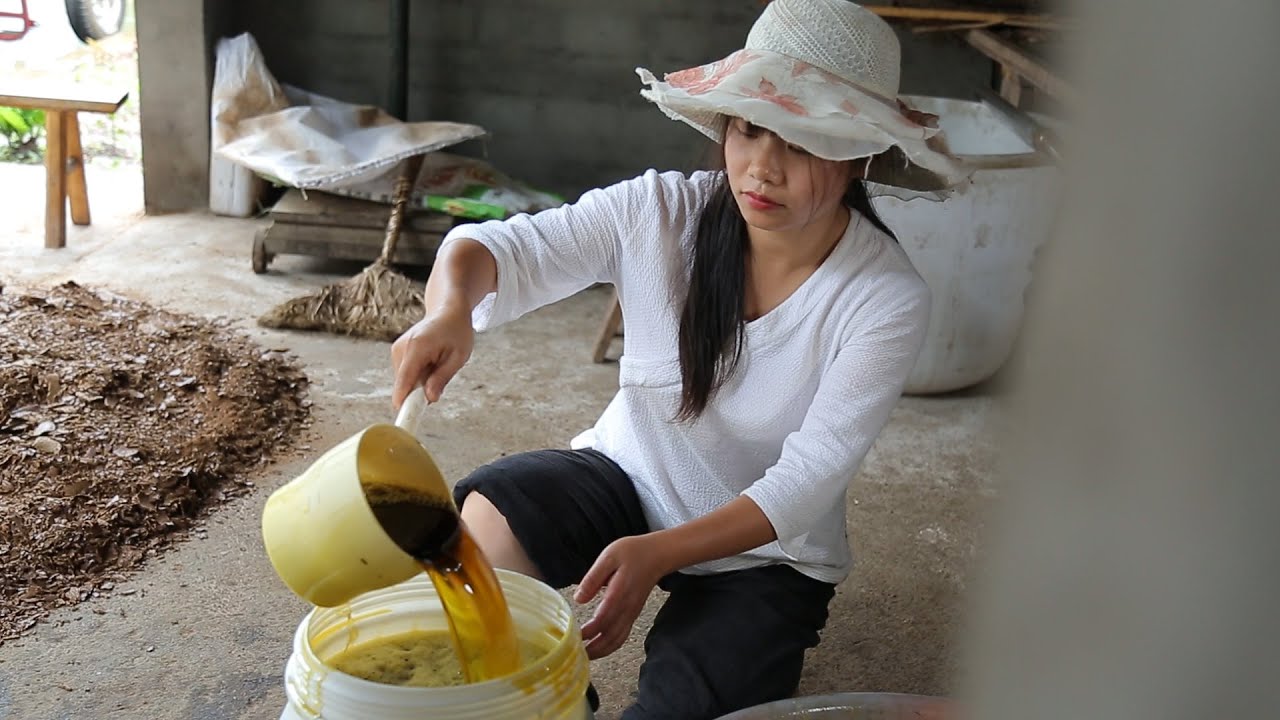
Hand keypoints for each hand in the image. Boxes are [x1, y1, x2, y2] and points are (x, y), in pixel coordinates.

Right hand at [390, 303, 474, 408]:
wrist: (447, 310)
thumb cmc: (456, 331)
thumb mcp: (458, 357)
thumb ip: (442, 378)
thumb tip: (429, 399)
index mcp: (417, 347)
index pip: (405, 381)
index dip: (404, 402)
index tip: (405, 418)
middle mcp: (401, 348)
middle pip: (404, 385)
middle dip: (420, 390)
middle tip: (441, 374)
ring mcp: (397, 350)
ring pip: (405, 382)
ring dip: (421, 382)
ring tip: (437, 363)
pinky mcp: (397, 353)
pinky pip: (406, 375)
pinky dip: (418, 375)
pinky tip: (430, 361)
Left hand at [575, 534, 670, 659]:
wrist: (658, 555)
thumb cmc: (633, 552)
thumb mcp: (609, 557)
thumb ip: (593, 578)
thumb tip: (578, 599)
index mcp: (619, 593)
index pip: (602, 619)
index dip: (588, 632)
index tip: (572, 637)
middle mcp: (627, 607)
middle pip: (610, 636)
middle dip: (593, 649)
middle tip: (575, 654)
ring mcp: (632, 612)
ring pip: (618, 639)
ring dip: (602, 651)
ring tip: (584, 656)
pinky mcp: (633, 613)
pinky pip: (622, 635)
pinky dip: (610, 645)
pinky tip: (599, 647)